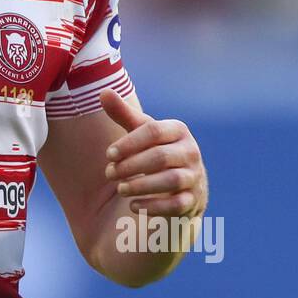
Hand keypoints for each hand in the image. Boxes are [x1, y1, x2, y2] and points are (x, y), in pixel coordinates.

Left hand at [99, 89, 207, 218]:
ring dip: (141, 185)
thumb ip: (123, 114)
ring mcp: (195, 177)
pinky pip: (177, 205)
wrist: (182, 187)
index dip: (128, 143)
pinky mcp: (193, 201)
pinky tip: (133, 205)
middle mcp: (191, 152)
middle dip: (131, 166)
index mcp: (178, 130)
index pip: (153, 131)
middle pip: (160, 157)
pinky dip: (154, 206)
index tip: (108, 154)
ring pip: (171, 181)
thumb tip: (103, 92)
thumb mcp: (141, 133)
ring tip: (120, 189)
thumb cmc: (155, 152)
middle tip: (109, 173)